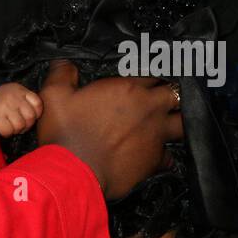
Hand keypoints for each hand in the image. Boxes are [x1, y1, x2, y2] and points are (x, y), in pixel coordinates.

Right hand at [0, 82, 42, 136]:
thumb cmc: (0, 99)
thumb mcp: (15, 92)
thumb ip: (27, 100)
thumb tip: (37, 115)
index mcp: (20, 91)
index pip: (38, 104)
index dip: (36, 114)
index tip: (28, 117)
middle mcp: (13, 97)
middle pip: (30, 117)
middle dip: (26, 125)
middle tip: (19, 125)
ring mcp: (4, 107)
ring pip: (20, 126)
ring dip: (15, 130)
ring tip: (10, 126)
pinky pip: (8, 131)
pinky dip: (6, 133)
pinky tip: (2, 128)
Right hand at [35, 60, 183, 198]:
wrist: (74, 174)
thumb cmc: (65, 134)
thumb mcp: (55, 95)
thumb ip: (63, 73)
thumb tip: (65, 63)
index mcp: (128, 89)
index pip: (153, 73)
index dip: (155, 74)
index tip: (153, 77)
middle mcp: (148, 109)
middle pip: (177, 94)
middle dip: (174, 93)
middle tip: (169, 96)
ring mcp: (155, 135)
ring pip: (182, 124)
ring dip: (179, 121)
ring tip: (174, 122)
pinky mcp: (155, 160)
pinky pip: (170, 157)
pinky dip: (166, 156)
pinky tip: (160, 157)